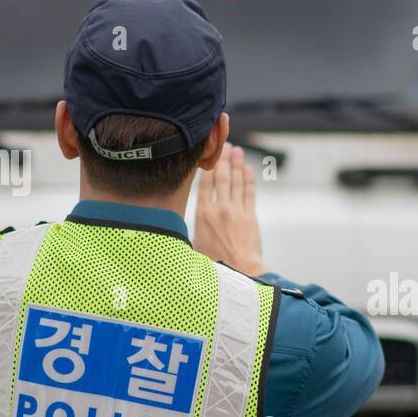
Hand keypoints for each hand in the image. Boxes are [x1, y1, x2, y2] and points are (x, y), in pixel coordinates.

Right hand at [193, 145, 266, 275]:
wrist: (240, 272)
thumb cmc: (214, 265)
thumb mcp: (193, 247)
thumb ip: (186, 231)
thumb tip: (167, 227)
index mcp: (203, 215)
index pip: (204, 184)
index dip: (207, 167)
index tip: (208, 153)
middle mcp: (220, 209)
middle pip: (222, 178)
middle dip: (224, 159)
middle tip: (225, 144)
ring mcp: (237, 212)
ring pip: (237, 182)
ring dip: (237, 165)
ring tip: (237, 151)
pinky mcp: (250, 217)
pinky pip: (249, 193)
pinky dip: (249, 180)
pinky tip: (248, 170)